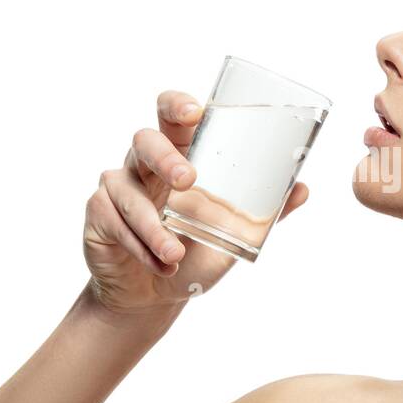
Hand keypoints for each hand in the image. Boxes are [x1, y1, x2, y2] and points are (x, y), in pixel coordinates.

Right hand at [82, 90, 310, 314]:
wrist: (155, 297)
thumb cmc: (192, 254)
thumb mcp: (233, 235)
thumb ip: (267, 213)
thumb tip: (302, 189)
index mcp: (177, 156)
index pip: (170, 116)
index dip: (178, 105)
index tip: (195, 111)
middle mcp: (144, 166)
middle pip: (144, 140)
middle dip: (165, 157)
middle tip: (189, 180)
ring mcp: (118, 188)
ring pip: (128, 190)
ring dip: (153, 225)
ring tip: (176, 253)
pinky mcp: (100, 216)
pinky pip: (116, 223)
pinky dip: (141, 246)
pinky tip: (160, 264)